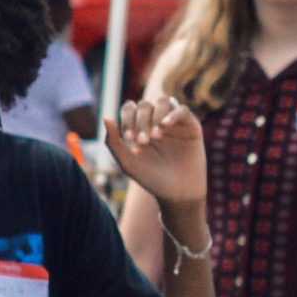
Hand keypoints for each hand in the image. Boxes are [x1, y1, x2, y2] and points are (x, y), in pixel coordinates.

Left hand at [108, 91, 206, 222]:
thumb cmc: (151, 180)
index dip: (127, 118)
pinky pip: (183, 109)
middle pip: (145, 105)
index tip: (129, 138)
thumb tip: (105, 117)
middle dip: (141, 120)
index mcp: (140, 128)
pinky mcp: (191, 126)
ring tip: (156, 135)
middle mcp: (156, 122)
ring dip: (155, 115)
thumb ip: (114, 142)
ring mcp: (174, 123)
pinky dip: (173, 113)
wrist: (178, 194)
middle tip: (143, 141)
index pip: (130, 108)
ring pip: (163, 102)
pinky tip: (166, 124)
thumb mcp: (128, 163)